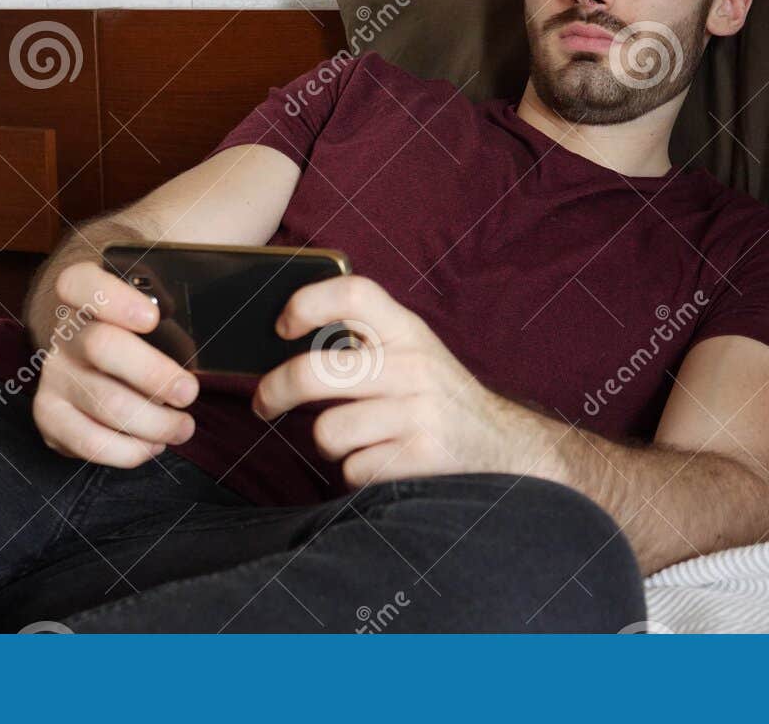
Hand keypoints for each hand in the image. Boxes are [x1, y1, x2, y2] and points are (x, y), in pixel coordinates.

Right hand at [31, 261, 198, 467]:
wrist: (89, 359)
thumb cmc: (134, 328)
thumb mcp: (149, 301)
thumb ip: (172, 298)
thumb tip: (217, 303)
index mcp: (82, 294)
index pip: (81, 283)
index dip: (114, 299)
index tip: (153, 317)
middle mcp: (65, 333)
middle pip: (102, 347)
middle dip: (154, 374)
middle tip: (189, 392)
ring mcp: (55, 376)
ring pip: (103, 402)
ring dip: (153, 422)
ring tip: (184, 426)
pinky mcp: (52, 417)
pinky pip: (90, 442)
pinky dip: (129, 450)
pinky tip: (154, 443)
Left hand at [252, 275, 541, 487]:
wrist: (503, 446)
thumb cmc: (437, 398)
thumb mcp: (411, 352)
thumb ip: (365, 339)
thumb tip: (284, 338)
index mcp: (407, 330)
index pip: (352, 294)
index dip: (307, 304)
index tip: (282, 328)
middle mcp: (413, 365)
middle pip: (315, 372)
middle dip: (275, 391)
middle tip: (265, 403)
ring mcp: (418, 412)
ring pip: (327, 431)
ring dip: (330, 444)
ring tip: (356, 440)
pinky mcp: (420, 457)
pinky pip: (352, 469)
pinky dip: (358, 473)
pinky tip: (384, 462)